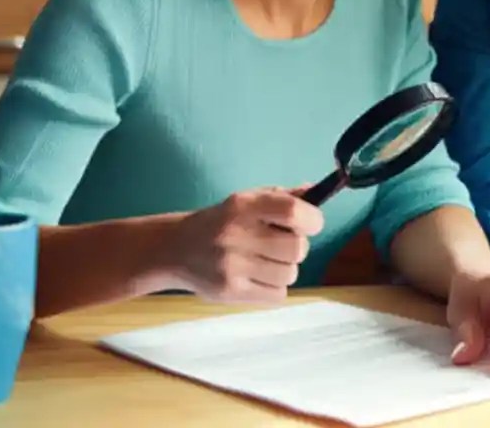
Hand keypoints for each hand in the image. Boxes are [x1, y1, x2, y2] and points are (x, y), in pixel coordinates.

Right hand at [163, 187, 323, 302]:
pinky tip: (257, 278)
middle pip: (297, 248)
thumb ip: (283, 198)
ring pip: (290, 274)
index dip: (311, 219)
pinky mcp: (230, 292)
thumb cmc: (221, 222)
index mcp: (244, 206)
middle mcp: (237, 234)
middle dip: (297, 247)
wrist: (175, 249)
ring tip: (265, 262)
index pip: (293, 211)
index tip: (310, 224)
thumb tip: (314, 193)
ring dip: (285, 269)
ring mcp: (233, 266)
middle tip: (280, 246)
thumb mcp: (247, 200)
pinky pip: (278, 295)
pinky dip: (274, 288)